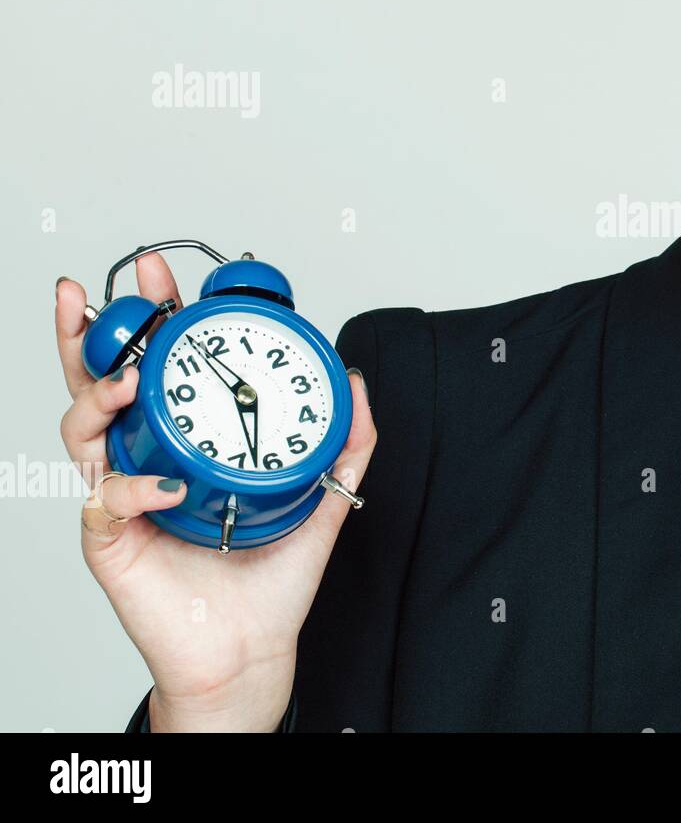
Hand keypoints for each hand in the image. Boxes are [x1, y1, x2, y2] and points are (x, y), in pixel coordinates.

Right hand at [55, 253, 376, 728]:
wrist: (251, 645)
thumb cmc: (271, 574)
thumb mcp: (323, 495)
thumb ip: (346, 440)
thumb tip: (357, 381)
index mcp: (186, 437)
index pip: (160, 365)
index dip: (153, 318)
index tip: (161, 276)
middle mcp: (145, 455)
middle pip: (102, 379)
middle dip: (97, 329)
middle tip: (112, 291)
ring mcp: (123, 493)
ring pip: (82, 428)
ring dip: (99, 395)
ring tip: (127, 381)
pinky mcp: (111, 539)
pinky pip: (107, 500)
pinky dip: (134, 486)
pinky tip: (168, 484)